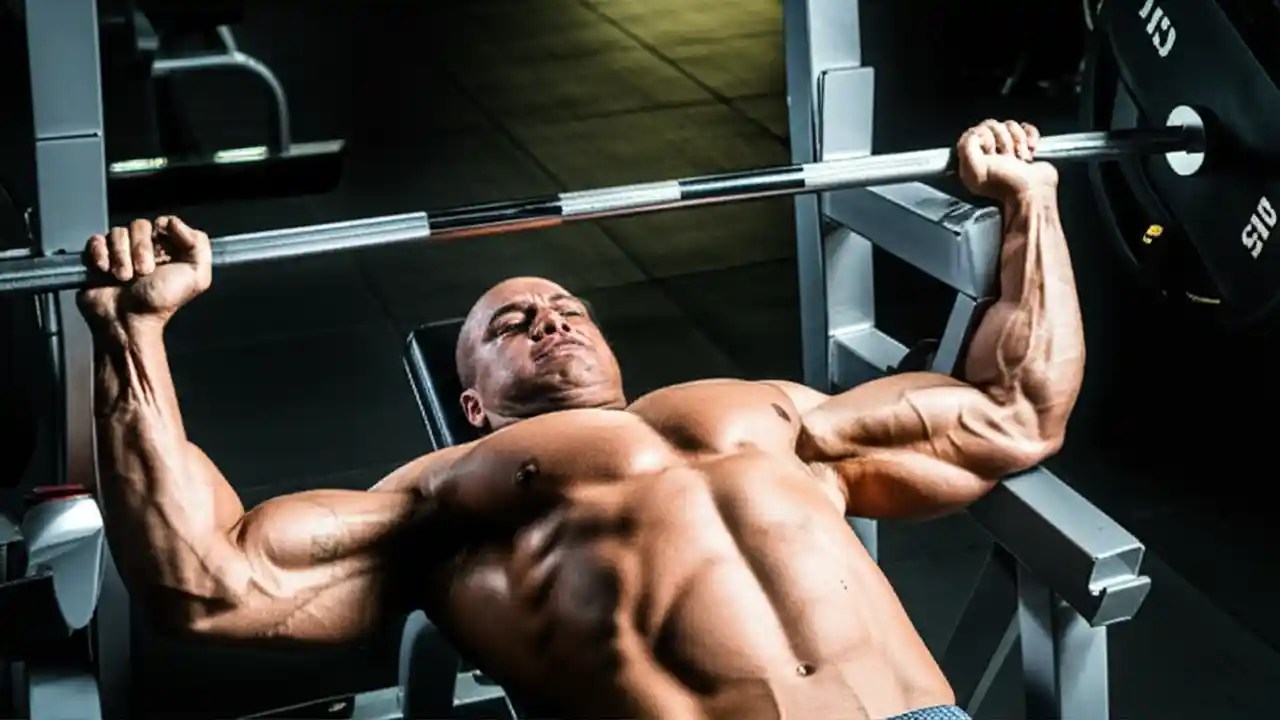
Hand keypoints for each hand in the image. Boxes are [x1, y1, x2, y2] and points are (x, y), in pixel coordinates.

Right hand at [77, 216, 212, 329]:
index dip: (162, 233)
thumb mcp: (195, 277)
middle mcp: (145, 247)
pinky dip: (100, 254)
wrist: (127, 321)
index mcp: (169, 249)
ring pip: (117, 232)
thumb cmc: (160, 303)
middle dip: (141, 249)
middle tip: (143, 272)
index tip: (162, 253)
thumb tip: (175, 222)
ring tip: (124, 278)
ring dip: (121, 256)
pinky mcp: (98, 255)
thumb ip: (199, 246)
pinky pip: (96, 240)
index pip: (165, 222)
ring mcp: (120, 250)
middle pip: (140, 225)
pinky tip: (105, 271)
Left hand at [957, 119, 1057, 201]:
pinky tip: (1031, 150)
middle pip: (993, 126)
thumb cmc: (1005, 183)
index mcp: (973, 159)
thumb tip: (976, 132)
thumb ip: (967, 145)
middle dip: (1004, 140)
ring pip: (1011, 126)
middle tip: (1007, 158)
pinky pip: (1027, 129)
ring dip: (1019, 141)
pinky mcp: (1025, 148)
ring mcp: (1008, 151)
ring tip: (1020, 159)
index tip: (991, 153)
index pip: (975, 131)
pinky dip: (1031, 136)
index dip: (985, 137)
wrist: (1034, 192)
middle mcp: (989, 155)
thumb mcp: (976, 168)